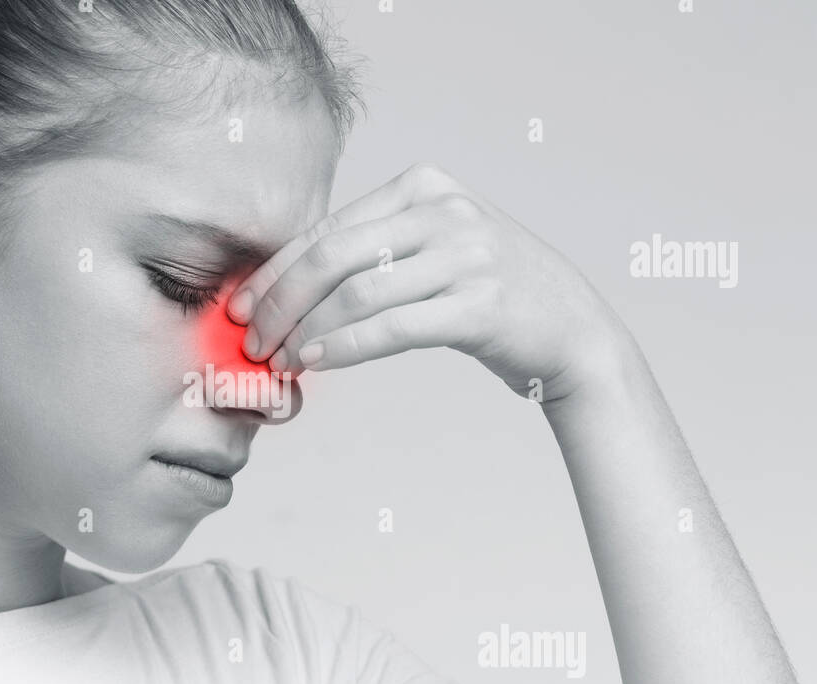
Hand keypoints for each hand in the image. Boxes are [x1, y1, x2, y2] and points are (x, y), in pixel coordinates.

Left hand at [227, 162, 635, 404]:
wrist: (575, 333)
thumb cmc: (490, 297)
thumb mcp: (436, 252)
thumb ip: (374, 255)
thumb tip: (289, 291)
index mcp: (425, 187)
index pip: (327, 229)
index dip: (274, 272)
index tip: (240, 307)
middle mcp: (445, 211)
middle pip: (332, 257)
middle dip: (280, 304)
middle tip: (252, 343)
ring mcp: (467, 255)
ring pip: (356, 295)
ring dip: (305, 334)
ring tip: (280, 362)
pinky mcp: (479, 305)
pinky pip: (391, 327)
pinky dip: (344, 347)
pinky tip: (316, 364)